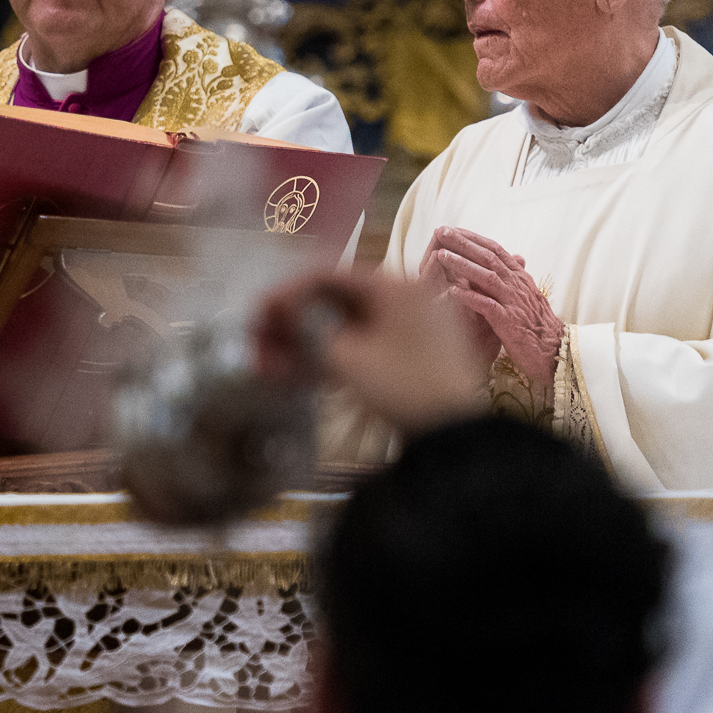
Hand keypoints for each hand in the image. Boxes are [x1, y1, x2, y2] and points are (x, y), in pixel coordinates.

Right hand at [252, 268, 490, 433]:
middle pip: (333, 303)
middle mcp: (404, 298)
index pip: (327, 275)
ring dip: (304, 347)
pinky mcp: (408, 357)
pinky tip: (294, 378)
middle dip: (290, 326)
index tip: (256, 314)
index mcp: (395, 286)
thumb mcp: (348, 358)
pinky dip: (329, 360)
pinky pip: (361, 348)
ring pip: (344, 329)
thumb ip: (305, 329)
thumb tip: (275, 310)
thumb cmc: (403, 387)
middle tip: (257, 344)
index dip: (285, 294)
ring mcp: (409, 328)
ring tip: (268, 368)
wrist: (456, 437)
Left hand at [418, 227, 563, 390]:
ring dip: (463, 265)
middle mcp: (517, 285)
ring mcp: (514, 302)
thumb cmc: (535, 325)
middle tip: (441, 231)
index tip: (452, 229)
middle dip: (464, 243)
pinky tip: (452, 292)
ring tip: (441, 256)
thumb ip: (509, 280)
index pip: (496, 250)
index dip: (474, 238)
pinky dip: (470, 297)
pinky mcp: (510, 322)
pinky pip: (488, 306)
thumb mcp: (522, 297)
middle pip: (488, 258)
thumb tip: (494, 263)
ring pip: (487, 277)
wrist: (555, 352)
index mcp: (520, 278)